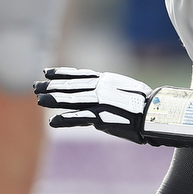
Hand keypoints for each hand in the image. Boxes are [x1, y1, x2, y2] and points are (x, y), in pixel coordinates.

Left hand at [34, 67, 150, 143]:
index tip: (47, 72)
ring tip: (39, 100)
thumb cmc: (145, 106)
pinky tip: (53, 121)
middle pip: (71, 86)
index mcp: (106, 80)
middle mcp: (101, 87)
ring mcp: (101, 101)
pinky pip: (80, 117)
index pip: (79, 74)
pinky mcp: (103, 117)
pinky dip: (66, 119)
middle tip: (35, 87)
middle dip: (52, 86)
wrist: (157, 114)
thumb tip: (98, 94)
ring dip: (54, 99)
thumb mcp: (125, 90)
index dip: (62, 73)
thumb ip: (109, 91)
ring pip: (72, 99)